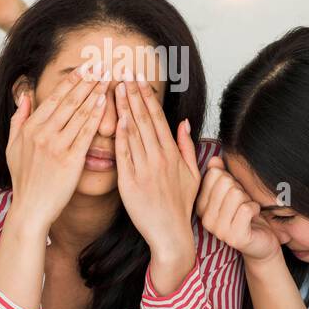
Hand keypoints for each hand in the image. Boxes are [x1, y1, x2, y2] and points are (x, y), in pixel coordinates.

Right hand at [5, 60, 105, 230]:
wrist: (31, 209)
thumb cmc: (24, 180)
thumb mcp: (12, 147)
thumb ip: (18, 120)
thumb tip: (25, 96)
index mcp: (30, 128)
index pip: (54, 98)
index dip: (71, 81)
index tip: (84, 68)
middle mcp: (42, 134)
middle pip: (69, 101)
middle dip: (86, 81)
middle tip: (101, 65)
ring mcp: (56, 146)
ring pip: (79, 113)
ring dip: (94, 93)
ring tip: (107, 79)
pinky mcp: (70, 160)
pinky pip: (86, 132)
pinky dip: (96, 116)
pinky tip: (105, 103)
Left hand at [113, 73, 199, 281]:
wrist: (170, 234)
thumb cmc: (180, 206)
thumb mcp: (193, 175)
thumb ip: (188, 147)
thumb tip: (184, 123)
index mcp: (173, 155)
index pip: (158, 118)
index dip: (148, 97)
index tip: (139, 80)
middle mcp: (159, 158)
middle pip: (144, 120)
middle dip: (134, 95)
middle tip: (124, 74)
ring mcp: (144, 169)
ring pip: (133, 132)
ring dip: (125, 108)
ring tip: (116, 88)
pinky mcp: (130, 182)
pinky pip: (123, 154)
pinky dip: (120, 135)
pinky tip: (115, 118)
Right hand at [194, 156, 280, 261]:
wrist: (262, 242)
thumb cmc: (246, 215)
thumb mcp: (233, 191)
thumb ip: (221, 175)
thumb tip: (214, 159)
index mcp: (202, 206)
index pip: (213, 174)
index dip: (230, 178)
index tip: (233, 193)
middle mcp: (206, 219)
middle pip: (225, 182)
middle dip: (240, 189)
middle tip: (242, 203)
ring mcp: (219, 230)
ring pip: (236, 194)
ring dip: (248, 199)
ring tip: (247, 211)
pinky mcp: (234, 237)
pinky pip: (246, 209)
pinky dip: (255, 208)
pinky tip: (253, 217)